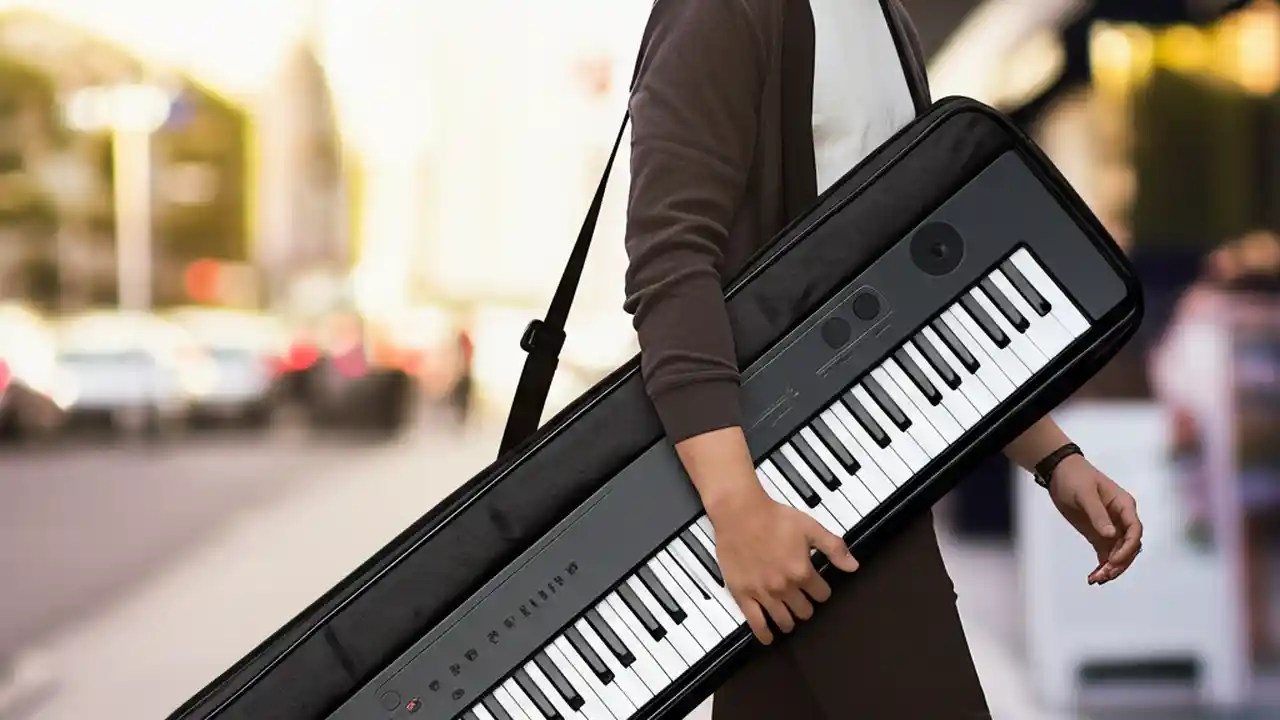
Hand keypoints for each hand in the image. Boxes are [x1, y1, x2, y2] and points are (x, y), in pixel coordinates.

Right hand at [705, 486, 858, 644]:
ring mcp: (762, 593)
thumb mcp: (810, 527)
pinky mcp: (742, 594)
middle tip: (801, 598)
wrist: (740, 513)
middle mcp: (784, 587)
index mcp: (802, 571)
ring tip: (789, 616)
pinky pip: (756, 624)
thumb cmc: (775, 518)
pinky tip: (769, 637)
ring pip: (784, 621)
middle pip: (805, 611)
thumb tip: (854, 566)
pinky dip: (764, 634)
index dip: (821, 589)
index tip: (816, 585)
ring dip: (790, 621)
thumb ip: (834, 548)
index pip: (822, 595)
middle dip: (806, 605)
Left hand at [1048, 455, 1143, 584]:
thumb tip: (1111, 534)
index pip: (1134, 531)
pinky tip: (1093, 578)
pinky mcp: (1098, 535)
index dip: (1128, 548)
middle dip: (1119, 563)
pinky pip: (1105, 555)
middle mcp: (1122, 519)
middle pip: (1129, 547)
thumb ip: (1097, 514)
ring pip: (1118, 554)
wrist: (1060, 472)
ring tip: (1096, 580)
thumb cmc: (1075, 477)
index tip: (1114, 561)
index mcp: (1124, 506)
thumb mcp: (1084, 494)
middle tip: (1103, 576)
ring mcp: (1111, 528)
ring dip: (1111, 568)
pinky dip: (1102, 567)